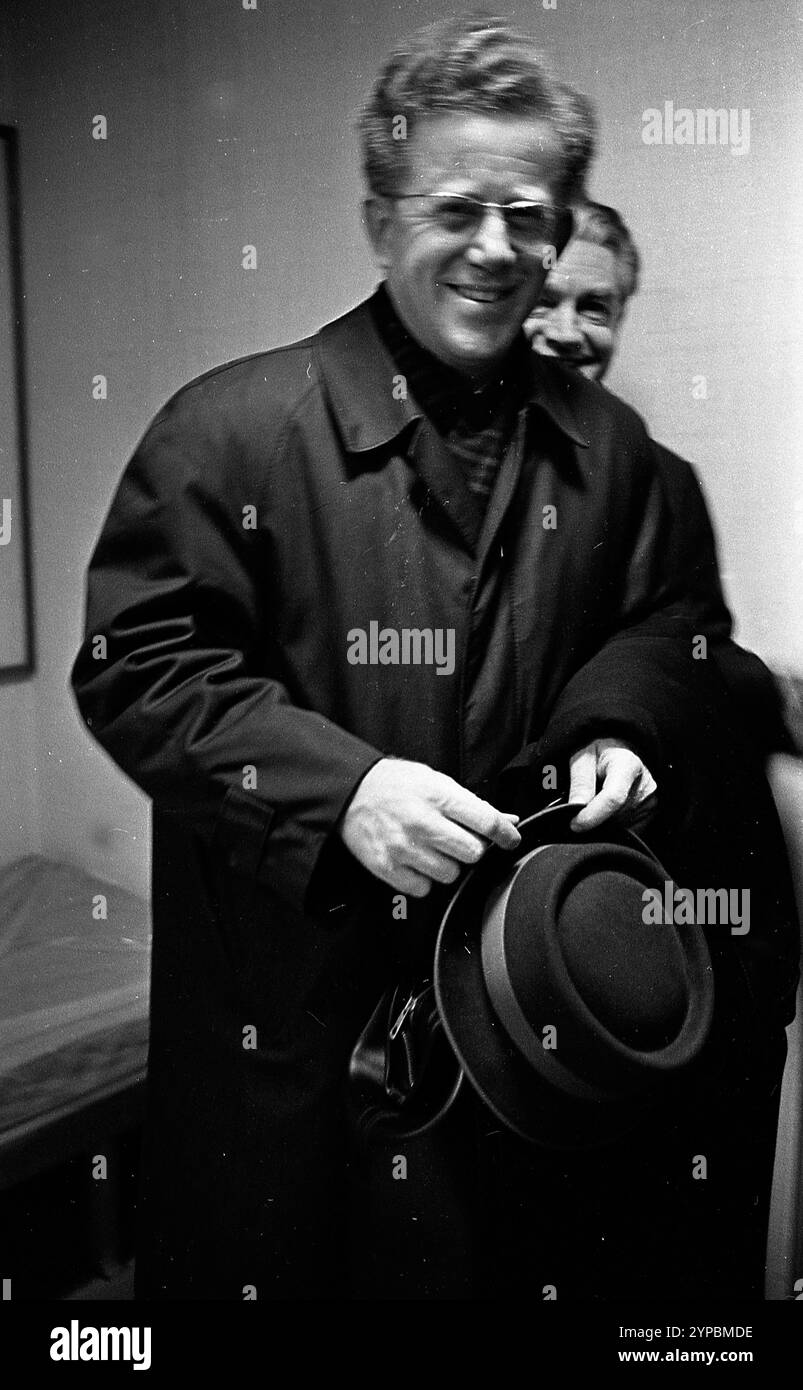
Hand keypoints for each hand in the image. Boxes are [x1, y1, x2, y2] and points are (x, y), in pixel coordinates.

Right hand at [338, 758, 520, 896]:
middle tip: (457, 839)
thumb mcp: (436, 781)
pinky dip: (423, 879)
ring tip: (431, 848)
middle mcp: (422, 823)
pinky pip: (424, 889)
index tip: (509, 839)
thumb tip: (506, 821)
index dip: (505, 834)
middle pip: (473, 853)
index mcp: (438, 796)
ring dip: (447, 865)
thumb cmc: (395, 784)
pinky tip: (415, 860)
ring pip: (450, 875)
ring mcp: (404, 848)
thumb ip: (471, 803)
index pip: (487, 822)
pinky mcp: (388, 868)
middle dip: (471, 849)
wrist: (350, 791)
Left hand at [568, 738, 656, 831]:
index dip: (592, 815)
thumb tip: (576, 807)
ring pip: (619, 825)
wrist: (621, 752)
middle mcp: (645, 784)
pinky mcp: (650, 814)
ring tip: (596, 803)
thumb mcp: (582, 758)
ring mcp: (650, 801)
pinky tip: (606, 811)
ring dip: (602, 822)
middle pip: (614, 815)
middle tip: (581, 806)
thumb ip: (580, 782)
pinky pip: (627, 830)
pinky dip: (612, 825)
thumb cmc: (600, 753)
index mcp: (627, 764)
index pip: (613, 798)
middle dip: (593, 817)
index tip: (574, 824)